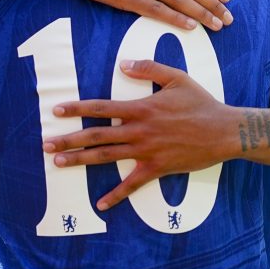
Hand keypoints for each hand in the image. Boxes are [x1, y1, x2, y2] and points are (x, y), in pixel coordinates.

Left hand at [43, 59, 232, 210]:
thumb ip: (149, 68)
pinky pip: (131, 184)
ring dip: (80, 160)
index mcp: (141, 108)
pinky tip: (100, 204)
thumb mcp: (177, 78)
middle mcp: (139, 130)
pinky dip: (115, 195)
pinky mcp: (157, 169)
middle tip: (45, 144)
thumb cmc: (202, 103)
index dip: (77, 108)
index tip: (56, 111)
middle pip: (96, 135)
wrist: (224, 131)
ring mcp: (146, 151)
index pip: (101, 107)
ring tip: (58, 162)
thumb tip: (123, 65)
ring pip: (106, 157)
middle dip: (68, 139)